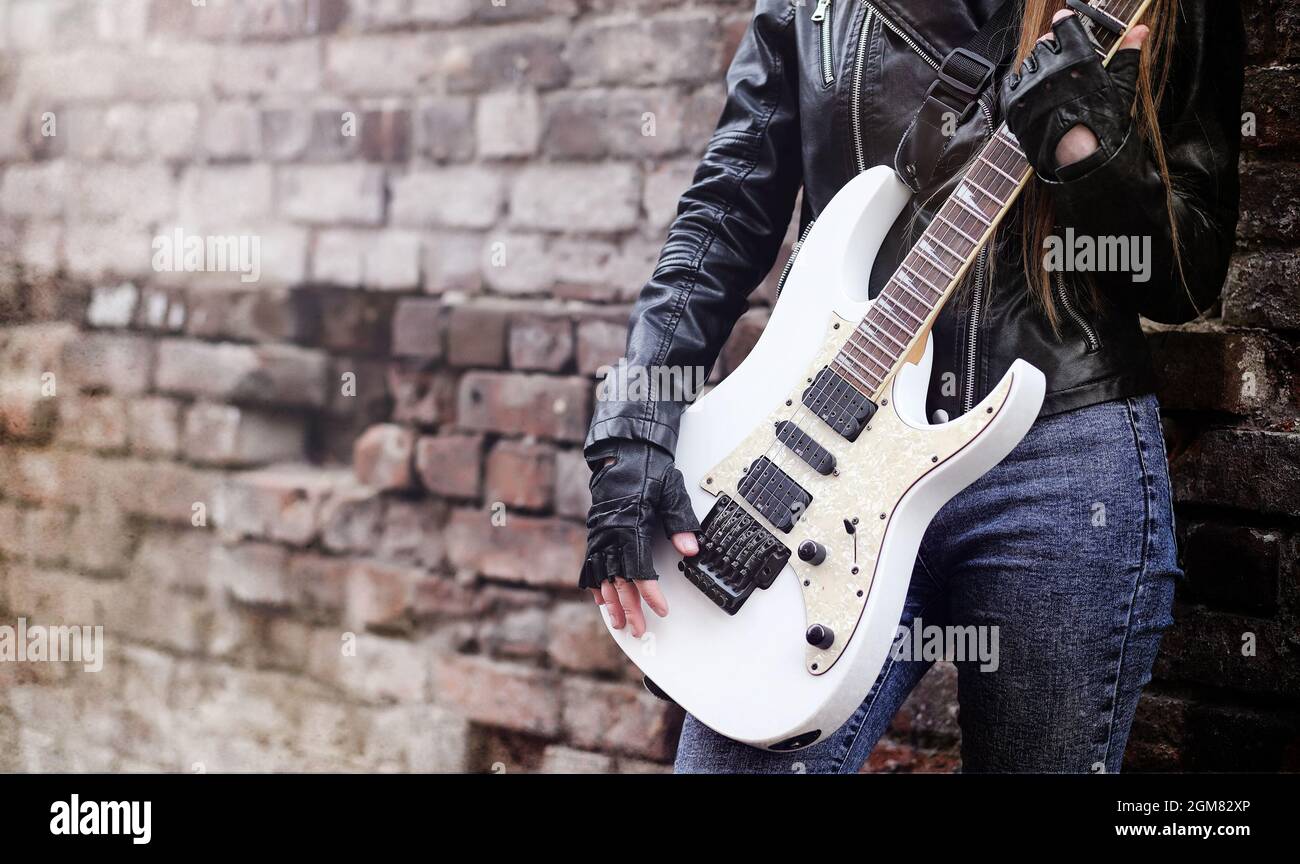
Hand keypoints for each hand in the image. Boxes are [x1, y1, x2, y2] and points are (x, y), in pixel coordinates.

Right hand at [579, 438, 699, 636]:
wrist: (623, 450)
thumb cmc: (648, 469)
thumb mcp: (671, 491)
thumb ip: (680, 521)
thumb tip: (691, 548)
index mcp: (630, 523)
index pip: (639, 568)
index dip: (650, 592)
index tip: (660, 609)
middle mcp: (610, 532)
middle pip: (619, 579)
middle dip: (629, 607)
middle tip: (639, 628)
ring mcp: (600, 533)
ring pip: (602, 576)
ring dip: (611, 601)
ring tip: (617, 622)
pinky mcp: (595, 531)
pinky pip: (591, 563)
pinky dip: (595, 583)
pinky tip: (600, 599)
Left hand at [1001, 10, 1148, 180]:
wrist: (1082, 161)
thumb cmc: (1105, 125)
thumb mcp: (1121, 89)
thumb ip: (1127, 56)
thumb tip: (1141, 29)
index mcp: (1079, 60)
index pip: (1064, 26)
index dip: (1064, 23)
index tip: (1064, 23)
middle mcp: (1052, 71)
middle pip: (1043, 45)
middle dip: (1051, 51)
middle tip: (1060, 65)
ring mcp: (1031, 88)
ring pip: (1028, 64)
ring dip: (1036, 69)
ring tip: (1050, 87)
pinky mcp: (1015, 105)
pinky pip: (1012, 83)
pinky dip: (1021, 86)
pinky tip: (1034, 96)